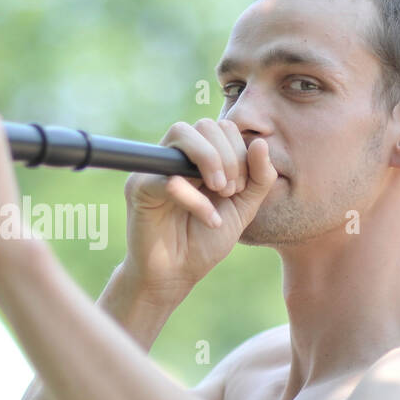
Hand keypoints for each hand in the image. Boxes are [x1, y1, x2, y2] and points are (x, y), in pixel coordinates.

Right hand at [121, 118, 276, 299]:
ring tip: (222, 193)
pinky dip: (196, 199)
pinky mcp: (138, 187)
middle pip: (204, 125)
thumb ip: (259, 177)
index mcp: (198, 157)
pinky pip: (169, 177)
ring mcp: (154, 168)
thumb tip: (261, 143)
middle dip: (229, 156)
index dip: (240, 152)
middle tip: (231, 192)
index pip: (222, 127)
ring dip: (211, 160)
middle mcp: (174, 156)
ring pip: (181, 133)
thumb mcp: (243, 208)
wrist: (176, 275)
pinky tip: (210, 220)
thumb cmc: (205, 241)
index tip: (241, 188)